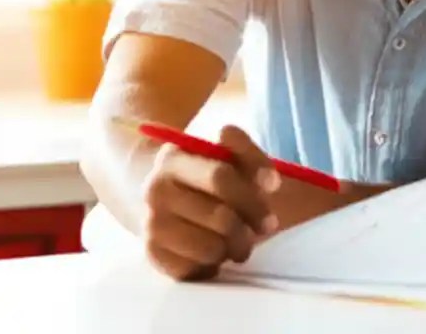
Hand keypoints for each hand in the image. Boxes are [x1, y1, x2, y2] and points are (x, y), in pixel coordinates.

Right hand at [141, 125, 278, 279]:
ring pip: (210, 248)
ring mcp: (151, 223)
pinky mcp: (153, 254)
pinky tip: (216, 252)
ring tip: (238, 238)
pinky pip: (195, 270)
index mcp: (174, 157)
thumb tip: (269, 181)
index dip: (253, 191)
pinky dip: (213, 265)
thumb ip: (250, 154)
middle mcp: (155, 189)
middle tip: (265, 226)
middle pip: (220, 217)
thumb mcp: (232, 154)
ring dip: (234, 247)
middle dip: (251, 224)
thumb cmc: (214, 173)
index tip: (274, 197)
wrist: (175, 194)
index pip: (219, 177)